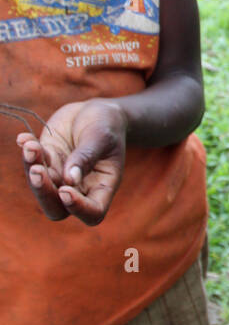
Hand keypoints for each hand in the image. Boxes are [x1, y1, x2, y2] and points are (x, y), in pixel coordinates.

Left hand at [16, 98, 126, 223]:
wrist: (96, 111)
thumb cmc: (108, 124)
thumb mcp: (101, 137)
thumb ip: (86, 156)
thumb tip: (70, 179)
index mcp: (102, 187)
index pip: (92, 213)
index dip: (77, 208)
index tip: (66, 189)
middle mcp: (80, 188)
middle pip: (58, 209)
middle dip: (43, 192)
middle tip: (38, 170)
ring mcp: (60, 176)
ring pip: (40, 187)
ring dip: (32, 169)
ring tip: (31, 146)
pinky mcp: (47, 162)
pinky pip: (32, 164)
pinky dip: (27, 152)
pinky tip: (24, 138)